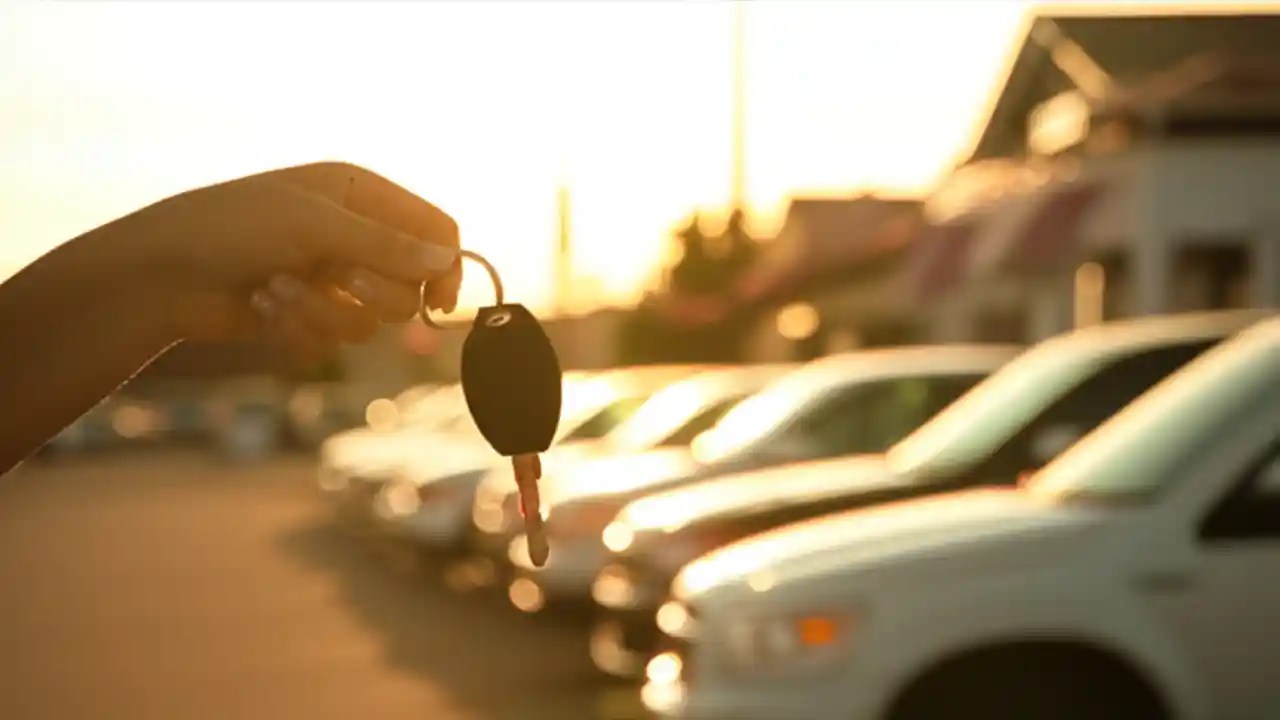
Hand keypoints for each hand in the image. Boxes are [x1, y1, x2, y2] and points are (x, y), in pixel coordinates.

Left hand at [123, 162, 460, 355]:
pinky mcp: (310, 315)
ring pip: (374, 321)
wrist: (160, 275)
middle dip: (374, 291)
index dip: (446, 266)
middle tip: (341, 279)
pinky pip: (337, 339)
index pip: (435, 230)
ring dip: (324, 312)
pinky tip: (262, 305)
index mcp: (361, 193)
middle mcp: (354, 234)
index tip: (440, 302)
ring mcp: (332, 277)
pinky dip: (300, 328)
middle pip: (413, 284)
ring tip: (277, 289)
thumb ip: (386, 245)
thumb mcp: (314, 227)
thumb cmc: (231, 229)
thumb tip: (447, 261)